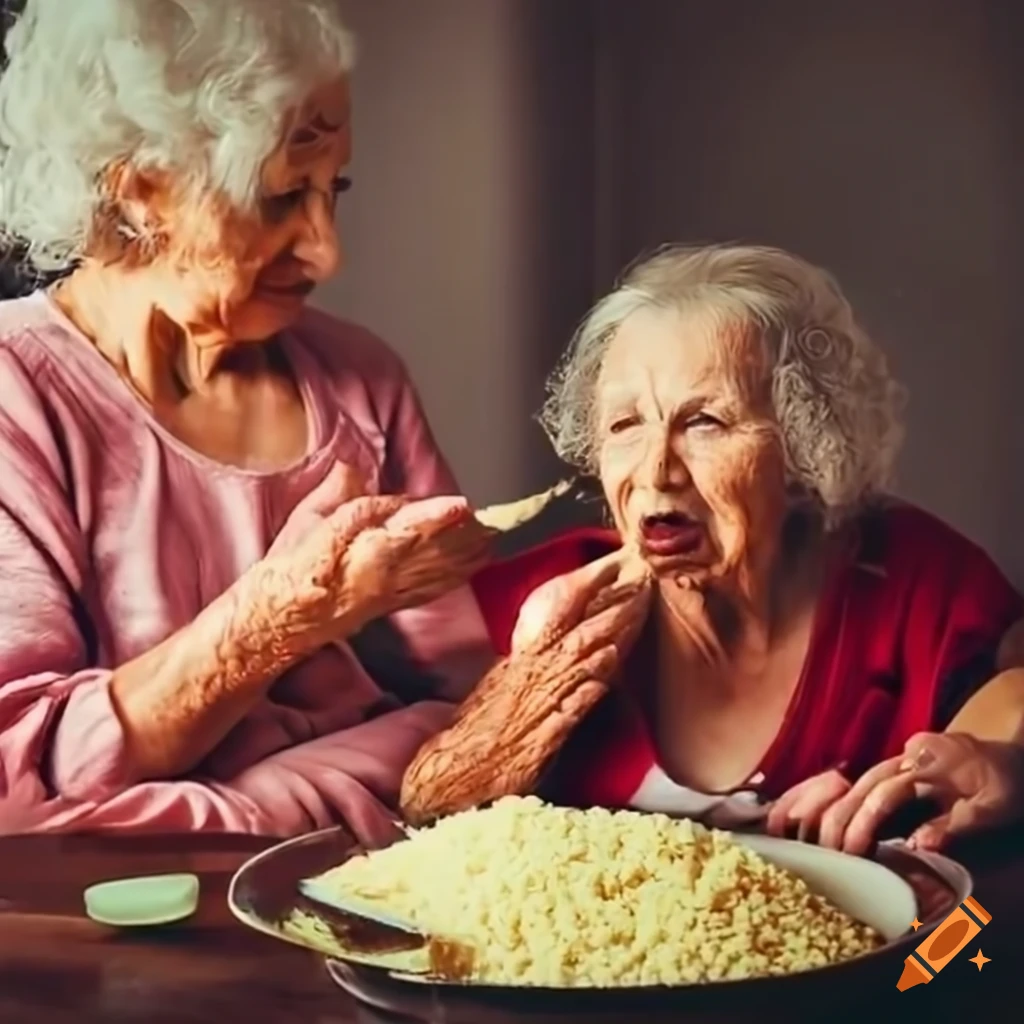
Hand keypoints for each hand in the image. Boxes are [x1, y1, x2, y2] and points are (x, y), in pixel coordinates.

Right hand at [252, 463, 493, 650]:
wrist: (281, 620)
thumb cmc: (291, 568)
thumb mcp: (306, 523)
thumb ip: (337, 496)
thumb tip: (355, 469)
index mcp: (359, 549)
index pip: (403, 525)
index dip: (434, 515)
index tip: (461, 504)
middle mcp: (383, 573)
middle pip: (434, 549)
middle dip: (467, 533)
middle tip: (498, 518)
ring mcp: (391, 592)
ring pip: (439, 569)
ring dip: (470, 553)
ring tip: (497, 536)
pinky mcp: (392, 605)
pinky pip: (432, 588)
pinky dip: (457, 576)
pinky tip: (476, 565)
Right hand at [400, 548, 651, 822]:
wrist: (450, 771)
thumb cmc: (477, 730)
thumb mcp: (500, 685)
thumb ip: (528, 663)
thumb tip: (550, 641)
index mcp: (523, 661)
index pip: (558, 614)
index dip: (586, 588)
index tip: (613, 566)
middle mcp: (531, 678)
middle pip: (573, 635)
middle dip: (608, 609)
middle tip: (640, 583)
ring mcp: (536, 708)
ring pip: (572, 668)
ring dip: (600, 641)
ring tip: (629, 619)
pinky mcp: (538, 743)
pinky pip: (563, 715)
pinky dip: (582, 696)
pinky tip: (601, 682)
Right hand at [766, 733, 1023, 854]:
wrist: (1015, 755)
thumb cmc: (1008, 784)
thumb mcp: (995, 808)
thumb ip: (956, 823)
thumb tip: (916, 844)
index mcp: (927, 761)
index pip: (885, 794)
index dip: (863, 823)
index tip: (848, 851)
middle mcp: (907, 754)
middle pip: (862, 786)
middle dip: (839, 818)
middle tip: (821, 850)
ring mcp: (901, 756)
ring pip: (857, 781)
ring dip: (833, 808)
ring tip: (811, 835)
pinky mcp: (899, 765)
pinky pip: (863, 781)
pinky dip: (839, 798)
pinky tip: (820, 816)